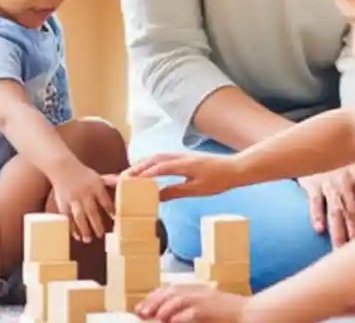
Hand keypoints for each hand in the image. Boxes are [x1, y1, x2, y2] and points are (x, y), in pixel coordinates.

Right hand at [50, 161, 114, 242]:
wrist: (62, 167)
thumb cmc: (83, 174)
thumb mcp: (98, 177)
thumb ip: (111, 182)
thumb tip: (126, 180)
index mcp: (95, 186)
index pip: (104, 199)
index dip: (110, 209)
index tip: (115, 219)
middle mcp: (84, 193)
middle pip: (91, 210)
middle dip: (96, 224)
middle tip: (100, 235)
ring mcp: (73, 199)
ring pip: (79, 216)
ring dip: (83, 228)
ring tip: (88, 240)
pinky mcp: (63, 203)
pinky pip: (67, 217)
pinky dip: (71, 227)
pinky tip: (76, 236)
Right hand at [126, 152, 240, 200]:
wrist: (234, 168)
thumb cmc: (218, 180)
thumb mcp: (196, 190)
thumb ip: (175, 191)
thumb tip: (156, 197)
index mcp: (182, 165)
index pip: (157, 168)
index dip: (141, 175)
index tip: (128, 182)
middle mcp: (178, 157)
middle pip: (151, 160)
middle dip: (135, 169)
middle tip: (120, 179)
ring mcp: (180, 156)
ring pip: (155, 158)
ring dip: (140, 165)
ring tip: (128, 176)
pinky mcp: (182, 158)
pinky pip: (161, 159)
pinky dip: (149, 164)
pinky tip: (145, 171)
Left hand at [136, 284, 247, 322]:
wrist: (251, 313)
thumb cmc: (231, 312)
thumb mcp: (210, 304)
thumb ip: (192, 307)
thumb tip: (173, 316)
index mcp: (198, 290)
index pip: (171, 289)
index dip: (155, 296)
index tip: (142, 306)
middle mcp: (199, 292)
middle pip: (171, 292)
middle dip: (154, 301)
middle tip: (141, 312)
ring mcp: (204, 300)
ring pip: (178, 300)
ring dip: (163, 308)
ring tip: (153, 317)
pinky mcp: (209, 310)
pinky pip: (191, 313)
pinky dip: (180, 317)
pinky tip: (171, 322)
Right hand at [297, 160, 354, 247]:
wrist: (328, 138)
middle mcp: (346, 181)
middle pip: (351, 214)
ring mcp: (328, 182)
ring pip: (334, 211)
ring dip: (338, 232)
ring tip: (340, 250)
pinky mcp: (312, 182)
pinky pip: (314, 199)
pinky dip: (316, 214)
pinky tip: (319, 229)